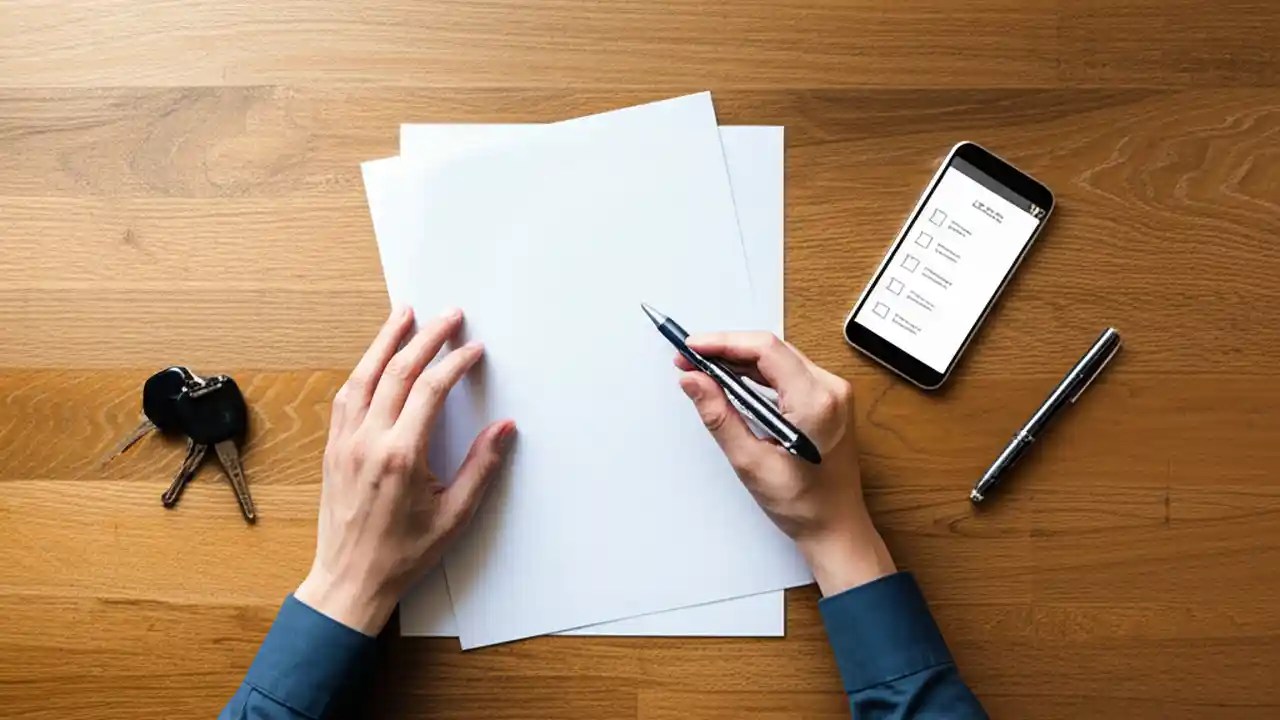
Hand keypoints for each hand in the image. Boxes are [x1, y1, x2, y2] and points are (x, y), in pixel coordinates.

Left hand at [295, 307, 515, 634]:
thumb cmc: (403, 555)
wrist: (350, 581)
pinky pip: (346, 398)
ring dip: (385, 342)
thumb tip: (505, 429)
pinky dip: (362, 371)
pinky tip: (373, 360)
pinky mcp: (333, 450)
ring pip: (363, 377)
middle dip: (425, 337)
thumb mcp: (454, 516)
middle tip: (447, 315)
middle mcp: (368, 442)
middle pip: (397, 372)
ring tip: (403, 315)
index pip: (431, 390)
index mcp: (401, 456)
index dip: (455, 363)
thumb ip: (481, 467)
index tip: (473, 349)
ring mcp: (345, 443)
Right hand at [675, 333, 894, 595]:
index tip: (692, 348)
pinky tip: (733, 380)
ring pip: (779, 358)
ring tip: (703, 368)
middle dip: (727, 350)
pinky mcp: (829, 400)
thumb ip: (719, 415)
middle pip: (771, 350)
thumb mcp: (751, 462)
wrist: (837, 527)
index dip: (724, 343)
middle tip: (689, 359)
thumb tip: (693, 381)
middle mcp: (831, 390)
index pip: (765, 350)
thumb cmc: (805, 505)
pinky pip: (789, 372)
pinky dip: (758, 373)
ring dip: (740, 360)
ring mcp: (834, 393)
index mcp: (816, 403)